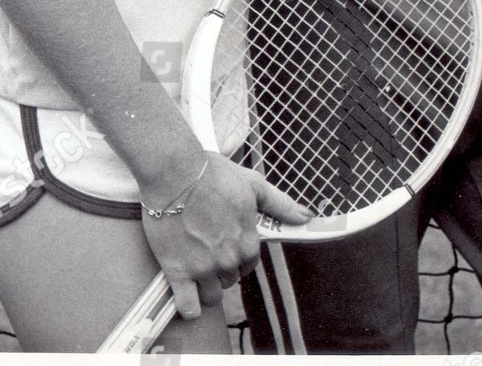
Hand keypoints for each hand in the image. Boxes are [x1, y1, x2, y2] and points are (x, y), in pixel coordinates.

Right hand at [140, 152, 310, 319]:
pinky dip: (188, 307)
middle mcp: (229, 259)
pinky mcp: (179, 273)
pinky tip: (186, 296)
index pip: (249, 264)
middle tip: (205, 251)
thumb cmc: (212, 174)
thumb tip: (307, 216)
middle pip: (230, 280)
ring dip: (205, 287)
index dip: (238, 257)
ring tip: (193, 268)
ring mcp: (204, 268)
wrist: (174, 173)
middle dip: (220, 269)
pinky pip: (188, 307)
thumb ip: (280, 204)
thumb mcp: (252, 184)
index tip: (226, 246)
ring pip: (211, 296)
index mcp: (247, 241)